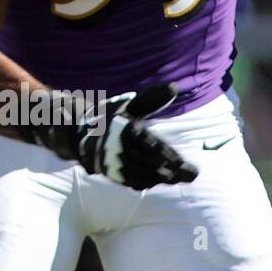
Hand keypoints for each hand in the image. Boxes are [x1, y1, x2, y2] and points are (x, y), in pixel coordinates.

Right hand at [77, 85, 197, 189]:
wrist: (81, 133)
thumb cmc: (113, 116)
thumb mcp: (131, 105)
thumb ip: (153, 99)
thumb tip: (174, 88)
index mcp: (125, 129)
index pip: (149, 144)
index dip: (166, 154)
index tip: (181, 162)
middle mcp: (119, 147)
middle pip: (149, 162)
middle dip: (171, 170)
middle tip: (190, 175)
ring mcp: (114, 162)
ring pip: (141, 173)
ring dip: (161, 178)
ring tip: (178, 179)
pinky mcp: (110, 172)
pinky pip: (129, 180)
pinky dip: (145, 182)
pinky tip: (158, 182)